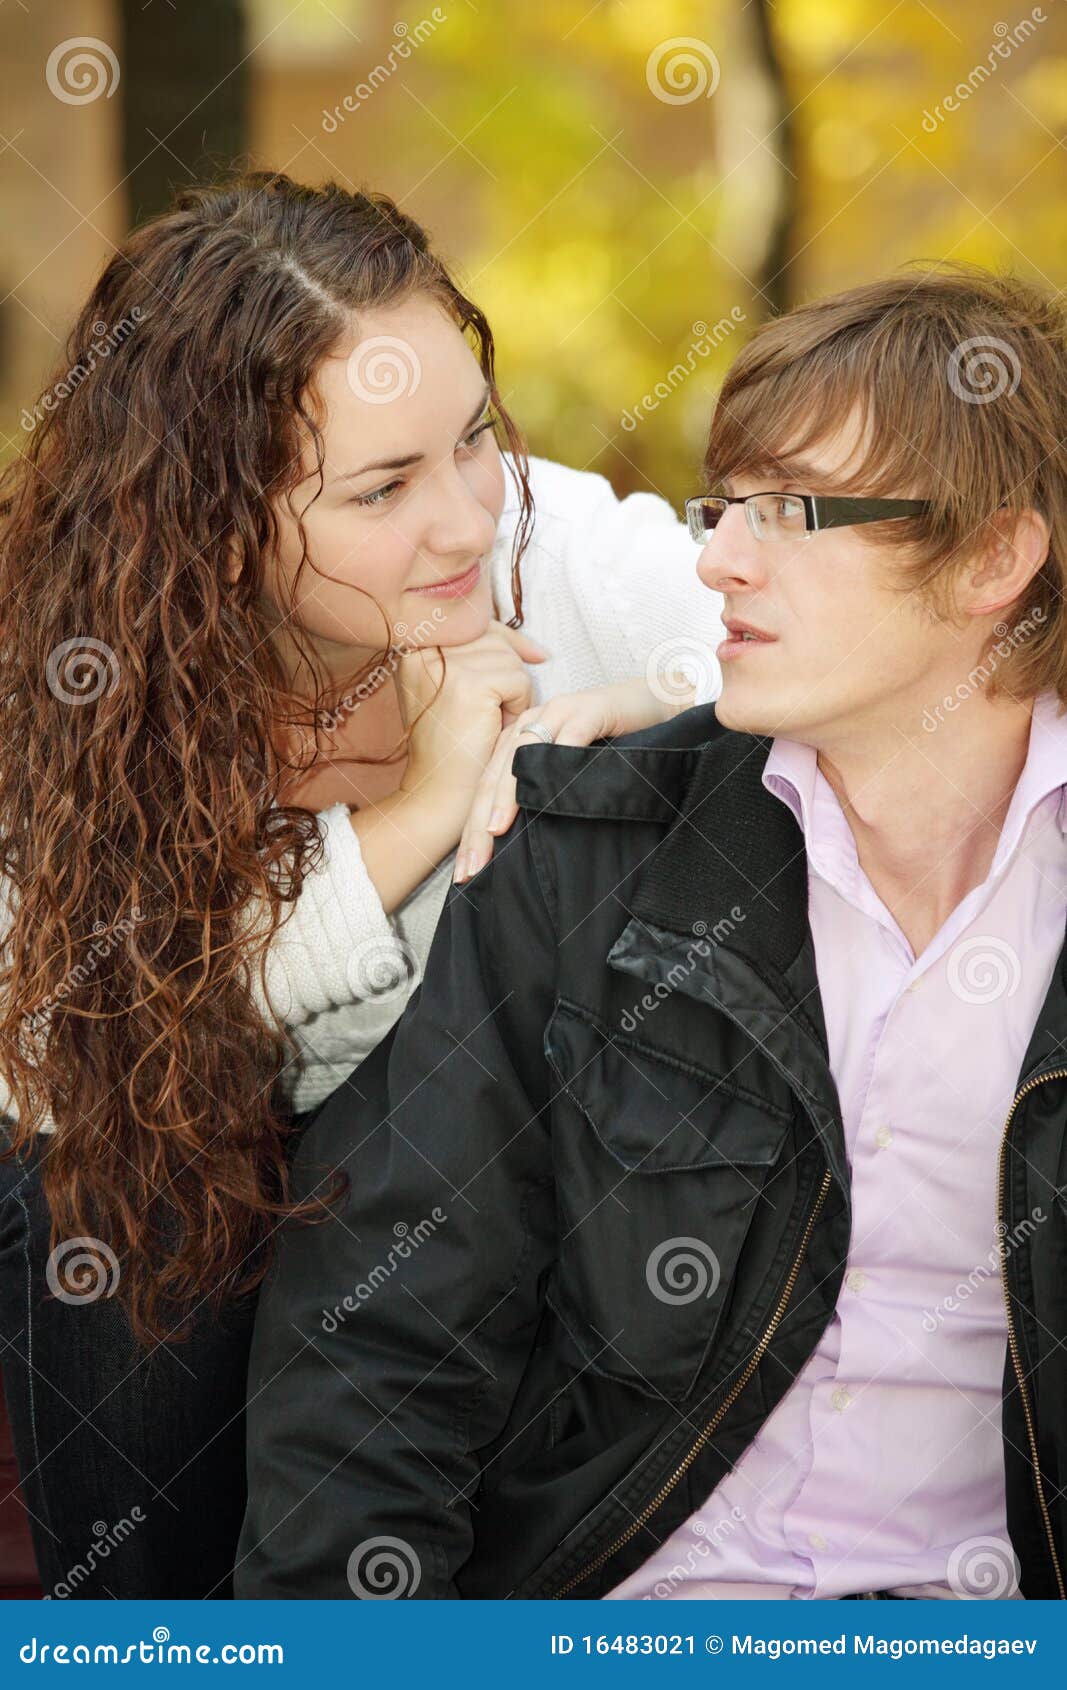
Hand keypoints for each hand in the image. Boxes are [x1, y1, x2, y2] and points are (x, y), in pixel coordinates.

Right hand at [396, 619, 549, 841]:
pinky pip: (516, 680)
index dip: (507, 641)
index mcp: (414, 648)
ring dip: (513, 692)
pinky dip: (518, 706)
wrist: (438, 792)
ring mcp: (444, 666)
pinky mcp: (468, 684)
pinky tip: (498, 727)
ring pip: (508, 659)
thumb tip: (537, 649)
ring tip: (492, 721)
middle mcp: (422, 650)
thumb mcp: (457, 692)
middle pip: (493, 637)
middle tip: (497, 710)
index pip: (473, 623)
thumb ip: (479, 661)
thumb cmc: (452, 747)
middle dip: (508, 672)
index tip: (535, 656)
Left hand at [453, 675, 694, 882]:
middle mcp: (530, 723)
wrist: (656, 702)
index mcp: (518, 739)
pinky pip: (568, 737)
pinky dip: (557, 764)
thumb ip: (544, 796)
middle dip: (478, 824)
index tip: (464, 873)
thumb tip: (519, 848)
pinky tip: (548, 795)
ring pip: (521, 756)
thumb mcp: (568, 772)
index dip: (472, 830)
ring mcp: (558, 713)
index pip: (486, 788)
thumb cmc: (613, 744)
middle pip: (494, 776)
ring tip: (495, 830)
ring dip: (506, 795)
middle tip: (469, 867)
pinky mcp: (589, 709)